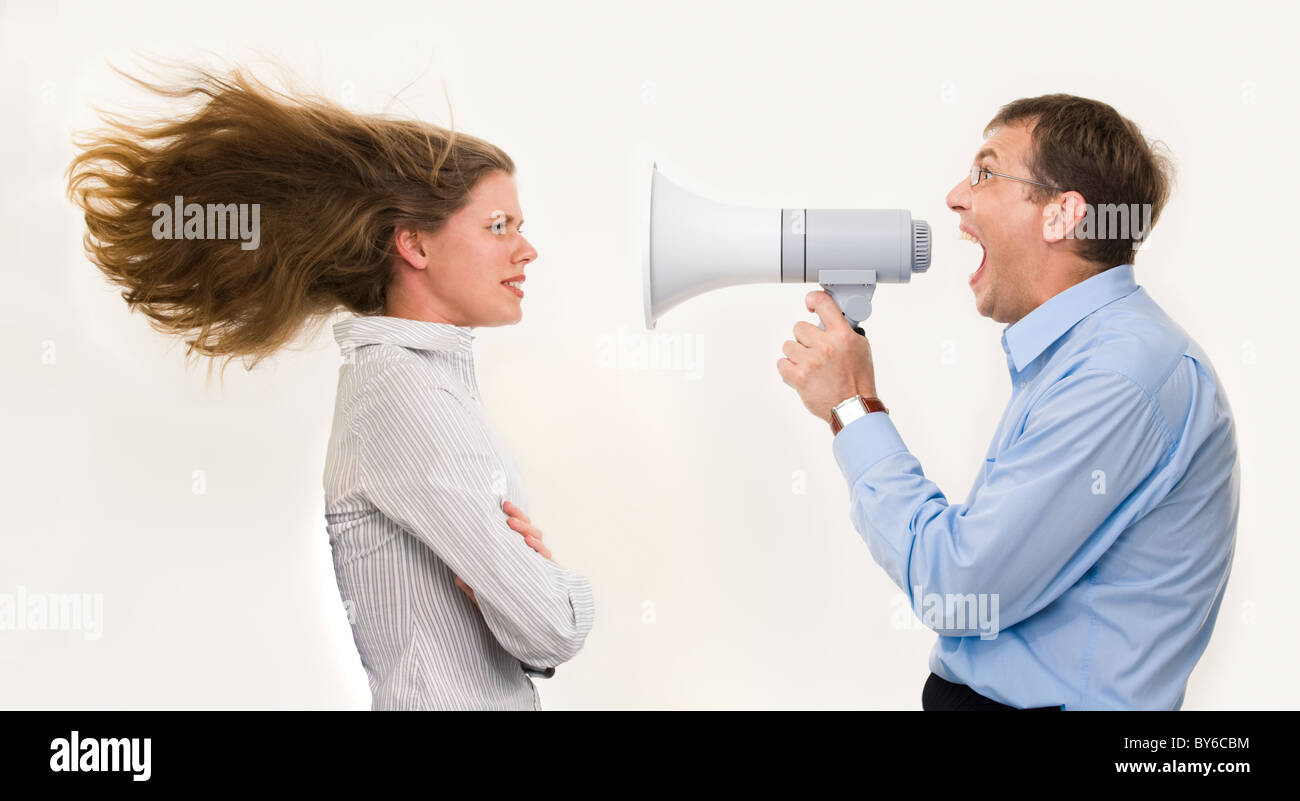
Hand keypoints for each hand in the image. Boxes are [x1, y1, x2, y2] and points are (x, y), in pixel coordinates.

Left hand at [453, 500, 553, 608]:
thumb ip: (475, 589)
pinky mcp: (552, 578)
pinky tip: (529, 544)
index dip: (515, 516)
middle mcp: (534, 560)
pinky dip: (539, 550)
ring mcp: (543, 568)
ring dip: (527, 530)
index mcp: (521, 559)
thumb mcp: (488, 600)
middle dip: (520, 518)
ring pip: (539, 542)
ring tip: (512, 524)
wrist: (534, 633)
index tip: (503, 504)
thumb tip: (457, 577)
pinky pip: (547, 561)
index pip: (519, 533)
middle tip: (507, 510)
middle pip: (531, 532)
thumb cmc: (511, 612)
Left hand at [776, 290, 878, 422]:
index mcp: (843, 336)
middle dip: (805, 338)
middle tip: (814, 349)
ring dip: (796, 354)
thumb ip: (845, 331)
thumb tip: (832, 319)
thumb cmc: (858, 380)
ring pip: (788, 345)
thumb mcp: (861, 348)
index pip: (824, 304)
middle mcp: (826, 346)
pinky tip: (801, 373)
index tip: (810, 302)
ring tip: (809, 364)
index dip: (814, 299)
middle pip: (799, 327)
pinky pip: (782, 363)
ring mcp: (811, 362)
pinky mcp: (799, 377)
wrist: (853, 407)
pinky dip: (788, 368)